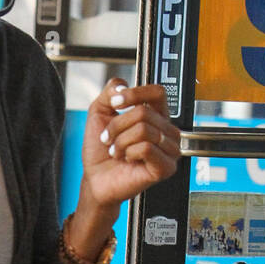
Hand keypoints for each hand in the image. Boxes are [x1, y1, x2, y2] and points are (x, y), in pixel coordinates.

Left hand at [81, 79, 180, 210]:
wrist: (95, 178)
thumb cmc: (100, 149)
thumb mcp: (99, 112)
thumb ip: (111, 92)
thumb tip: (123, 85)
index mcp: (156, 115)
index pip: (158, 92)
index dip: (134, 94)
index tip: (115, 103)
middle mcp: (167, 131)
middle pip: (143, 112)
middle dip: (117, 125)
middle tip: (109, 139)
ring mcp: (169, 150)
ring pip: (144, 130)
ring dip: (120, 141)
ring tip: (117, 151)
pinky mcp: (166, 167)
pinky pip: (146, 148)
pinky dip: (128, 153)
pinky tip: (127, 160)